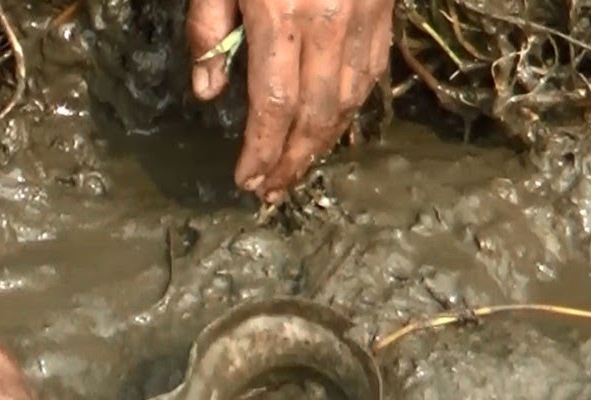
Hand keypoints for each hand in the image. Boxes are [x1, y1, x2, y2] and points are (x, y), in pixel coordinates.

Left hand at [187, 0, 394, 200]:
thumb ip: (207, 27)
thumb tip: (207, 91)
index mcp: (281, 15)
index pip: (274, 104)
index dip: (261, 150)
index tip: (247, 180)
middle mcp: (329, 24)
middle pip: (315, 114)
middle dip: (292, 161)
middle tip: (272, 190)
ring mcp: (363, 18)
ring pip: (348, 99)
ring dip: (322, 143)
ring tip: (297, 170)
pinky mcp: (383, 10)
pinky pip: (370, 72)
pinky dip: (349, 108)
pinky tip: (330, 128)